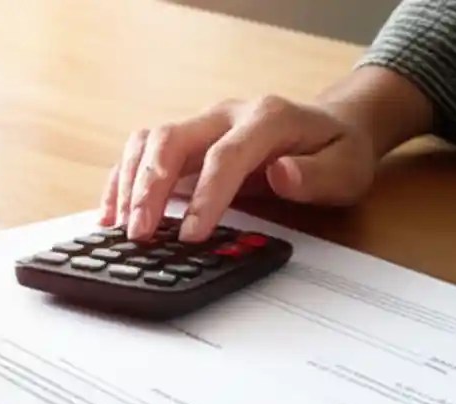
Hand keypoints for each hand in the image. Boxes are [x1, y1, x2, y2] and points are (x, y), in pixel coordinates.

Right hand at [98, 95, 376, 242]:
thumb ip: (315, 175)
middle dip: (149, 188)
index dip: (204, 196)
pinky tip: (111, 213)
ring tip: (119, 226)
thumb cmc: (336, 152)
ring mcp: (200, 126)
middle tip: (138, 232)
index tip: (190, 235)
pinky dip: (121, 182)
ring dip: (128, 184)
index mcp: (265, 118)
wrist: (331, 129)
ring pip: (148, 142)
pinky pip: (141, 154)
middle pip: (171, 141)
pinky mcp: (184, 144)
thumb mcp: (345, 168)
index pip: (225, 155)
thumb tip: (282, 175)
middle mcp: (224, 116)